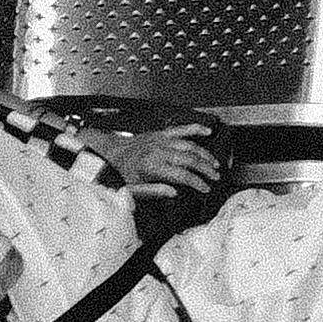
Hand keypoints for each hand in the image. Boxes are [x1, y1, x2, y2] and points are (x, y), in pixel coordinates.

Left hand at [92, 125, 225, 199]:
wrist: (107, 153)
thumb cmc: (118, 171)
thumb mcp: (131, 188)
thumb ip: (153, 191)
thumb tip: (174, 193)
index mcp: (151, 166)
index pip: (183, 175)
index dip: (198, 182)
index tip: (205, 188)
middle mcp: (158, 150)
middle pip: (190, 159)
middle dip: (206, 169)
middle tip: (215, 177)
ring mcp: (160, 140)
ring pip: (190, 145)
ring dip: (205, 154)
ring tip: (215, 163)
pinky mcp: (160, 133)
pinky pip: (181, 129)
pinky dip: (195, 128)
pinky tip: (207, 131)